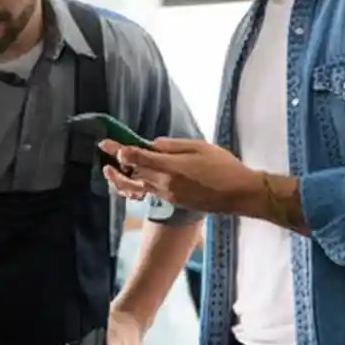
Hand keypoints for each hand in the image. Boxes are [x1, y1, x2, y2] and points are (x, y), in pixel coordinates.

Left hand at [99, 137, 256, 214]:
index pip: (135, 158)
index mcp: (170, 167)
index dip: (118, 149)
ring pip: (137, 186)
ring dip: (122, 178)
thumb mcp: (199, 147)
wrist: (238, 194)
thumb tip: (153, 144)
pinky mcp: (173, 202)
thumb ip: (173, 145)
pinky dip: (138, 184)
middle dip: (116, 163)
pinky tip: (137, 177)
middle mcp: (164, 183)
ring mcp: (168, 195)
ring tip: (111, 171)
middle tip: (106, 150)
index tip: (106, 142)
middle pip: (131, 173)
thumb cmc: (223, 166)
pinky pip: (149, 192)